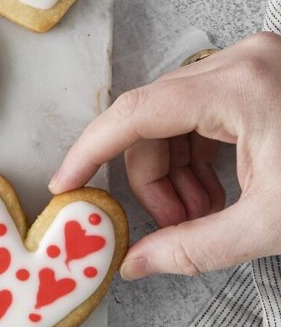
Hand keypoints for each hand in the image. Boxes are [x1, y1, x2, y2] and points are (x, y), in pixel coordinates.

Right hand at [49, 32, 280, 278]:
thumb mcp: (269, 225)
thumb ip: (191, 249)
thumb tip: (133, 266)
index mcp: (240, 86)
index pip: (135, 113)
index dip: (90, 151)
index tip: (66, 184)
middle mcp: (241, 61)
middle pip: (154, 121)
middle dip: (153, 181)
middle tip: (171, 228)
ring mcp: (252, 64)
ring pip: (176, 120)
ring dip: (176, 175)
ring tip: (200, 218)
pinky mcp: (260, 76)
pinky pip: (203, 117)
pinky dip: (199, 161)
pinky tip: (216, 196)